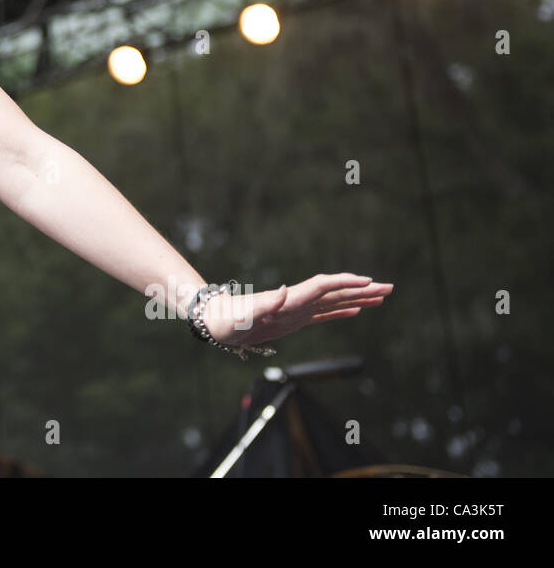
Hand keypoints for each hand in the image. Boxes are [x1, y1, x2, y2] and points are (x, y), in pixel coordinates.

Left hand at [201, 273, 392, 349]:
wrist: (215, 322)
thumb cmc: (227, 320)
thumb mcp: (244, 316)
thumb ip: (265, 306)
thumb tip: (284, 291)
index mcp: (290, 299)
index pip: (324, 286)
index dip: (346, 283)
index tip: (368, 282)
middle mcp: (297, 301)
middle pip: (336, 291)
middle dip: (362, 289)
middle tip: (389, 288)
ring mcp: (297, 310)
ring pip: (334, 301)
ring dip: (358, 298)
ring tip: (381, 297)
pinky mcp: (293, 320)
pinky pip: (324, 314)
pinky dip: (341, 311)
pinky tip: (355, 310)